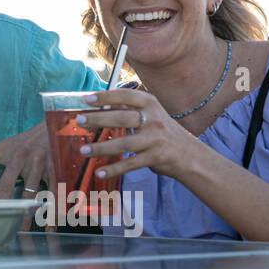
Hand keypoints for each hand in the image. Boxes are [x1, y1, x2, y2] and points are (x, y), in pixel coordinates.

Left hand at [0, 121, 49, 230]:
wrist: (53, 126)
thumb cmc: (26, 141)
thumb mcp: (6, 145)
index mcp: (3, 149)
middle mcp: (18, 156)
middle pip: (5, 184)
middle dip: (1, 203)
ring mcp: (36, 163)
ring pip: (29, 193)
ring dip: (25, 213)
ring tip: (21, 230)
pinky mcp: (53, 169)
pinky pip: (52, 194)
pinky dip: (51, 212)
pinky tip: (49, 226)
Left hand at [71, 89, 208, 182]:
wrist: (189, 155)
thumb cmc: (162, 131)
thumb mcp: (151, 114)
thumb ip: (129, 110)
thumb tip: (98, 106)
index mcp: (150, 103)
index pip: (125, 96)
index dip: (105, 97)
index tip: (85, 99)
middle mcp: (153, 119)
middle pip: (121, 118)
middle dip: (98, 119)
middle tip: (79, 121)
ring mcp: (155, 139)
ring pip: (124, 143)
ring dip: (101, 148)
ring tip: (83, 150)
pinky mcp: (155, 158)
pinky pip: (130, 164)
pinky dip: (114, 169)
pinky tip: (100, 172)